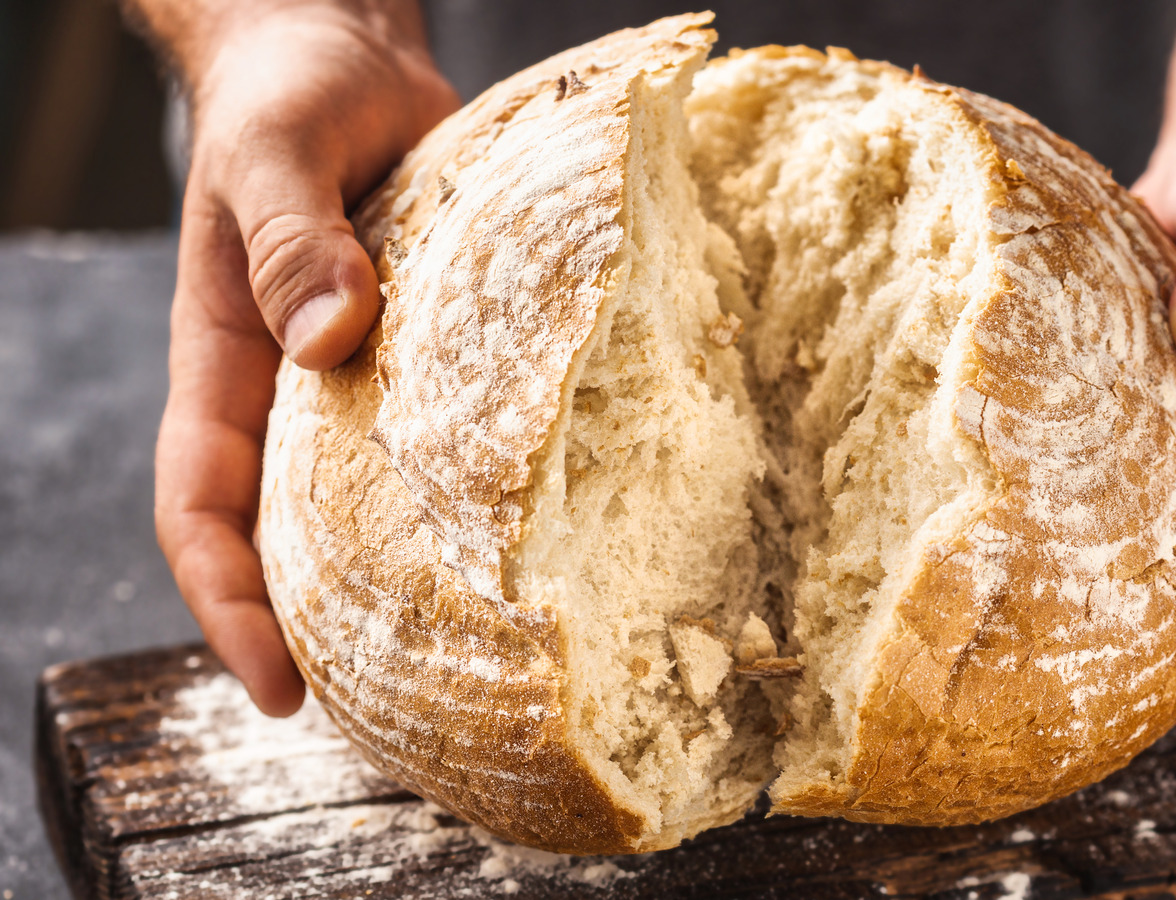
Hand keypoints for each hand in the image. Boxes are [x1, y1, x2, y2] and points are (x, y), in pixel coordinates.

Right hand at [149, 3, 456, 714]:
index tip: (278, 689)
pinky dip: (478, 486)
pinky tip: (550, 527)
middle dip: (325, 627)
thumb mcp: (273, 152)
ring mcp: (365, 373)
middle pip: (291, 534)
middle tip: (399, 711)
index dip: (228, 608)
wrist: (343, 54)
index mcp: (228, 363)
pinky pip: (450, 433)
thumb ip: (289, 235)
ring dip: (410, 573)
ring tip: (481, 654)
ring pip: (374, 496)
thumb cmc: (289, 94)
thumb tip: (334, 334)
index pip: (202, 509)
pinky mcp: (432, 346)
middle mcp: (294, 387)